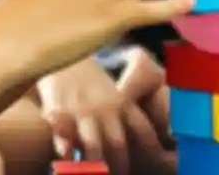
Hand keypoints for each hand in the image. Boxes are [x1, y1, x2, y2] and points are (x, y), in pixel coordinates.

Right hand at [38, 52, 170, 174]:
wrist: (62, 55)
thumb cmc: (88, 79)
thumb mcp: (111, 92)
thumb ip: (124, 113)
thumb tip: (140, 137)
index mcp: (121, 103)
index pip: (142, 129)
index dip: (152, 147)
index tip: (159, 160)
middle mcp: (105, 110)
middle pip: (118, 144)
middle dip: (120, 166)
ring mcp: (82, 112)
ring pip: (94, 145)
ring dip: (96, 166)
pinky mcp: (59, 114)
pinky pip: (63, 138)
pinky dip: (66, 153)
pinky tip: (66, 161)